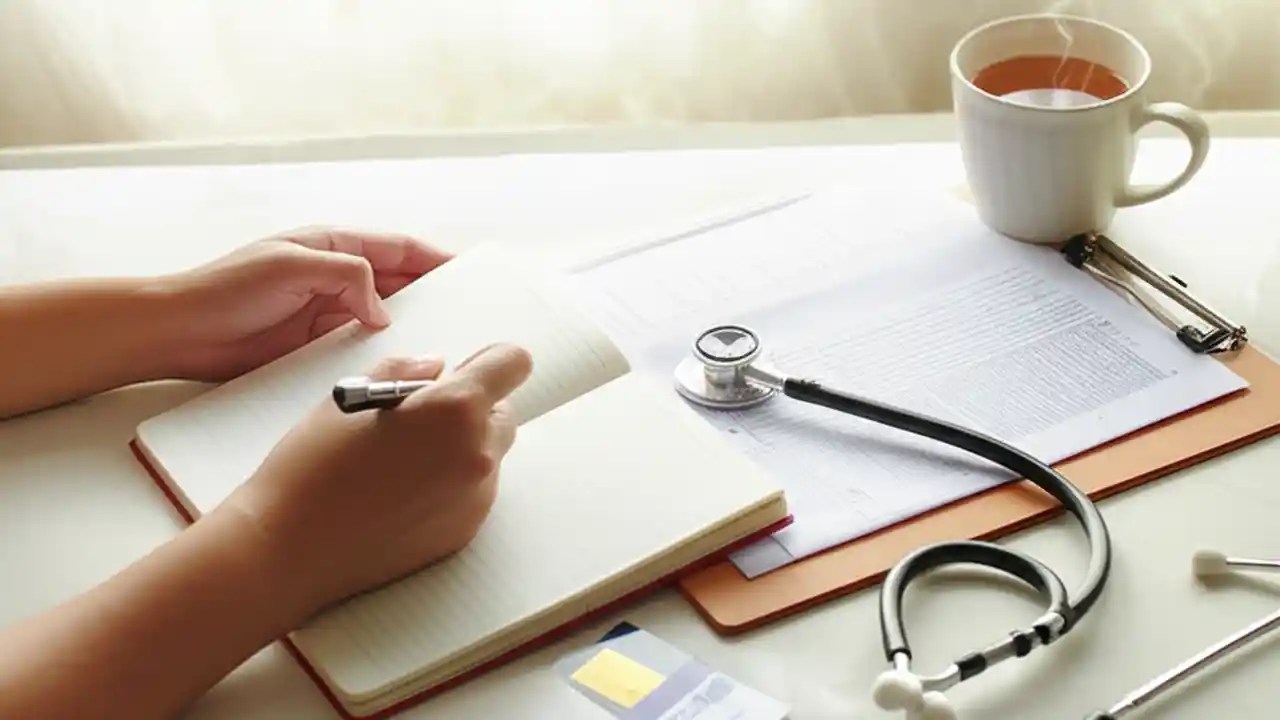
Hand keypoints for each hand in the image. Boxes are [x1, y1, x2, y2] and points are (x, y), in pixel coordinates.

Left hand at [164, 228, 451, 380]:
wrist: (180, 333)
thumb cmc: (226, 288)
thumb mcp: (292, 265)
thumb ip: (347, 276)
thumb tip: (383, 311)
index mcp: (333, 245)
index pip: (398, 249)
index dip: (434, 259)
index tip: (467, 273)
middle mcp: (336, 277)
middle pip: (398, 284)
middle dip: (431, 296)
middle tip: (466, 314)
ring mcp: (328, 313)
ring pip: (384, 318)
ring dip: (409, 328)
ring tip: (444, 342)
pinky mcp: (316, 346)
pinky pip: (360, 348)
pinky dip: (382, 354)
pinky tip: (401, 367)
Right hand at [214, 343, 532, 615]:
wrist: (289, 547)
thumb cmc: (311, 466)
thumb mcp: (351, 396)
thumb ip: (404, 370)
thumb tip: (437, 367)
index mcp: (455, 409)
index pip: (513, 364)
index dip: (490, 363)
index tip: (465, 372)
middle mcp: (477, 454)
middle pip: (503, 413)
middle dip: (471, 409)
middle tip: (417, 421)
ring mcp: (476, 498)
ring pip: (488, 455)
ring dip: (461, 448)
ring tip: (402, 462)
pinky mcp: (465, 531)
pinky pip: (473, 492)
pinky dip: (450, 485)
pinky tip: (401, 494)